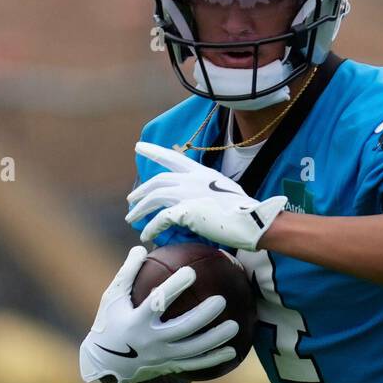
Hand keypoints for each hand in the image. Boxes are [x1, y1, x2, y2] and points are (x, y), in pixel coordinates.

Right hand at [79, 244, 238, 382]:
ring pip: (193, 350)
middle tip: (221, 301)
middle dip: (203, 316)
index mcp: (136, 322)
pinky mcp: (169, 367)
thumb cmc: (110, 322)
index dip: (174, 287)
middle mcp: (150, 341)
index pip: (157, 303)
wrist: (106, 362)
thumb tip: (141, 246)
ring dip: (215, 339)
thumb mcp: (112, 297)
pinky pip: (195, 364)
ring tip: (235, 326)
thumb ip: (128, 272)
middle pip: (182, 329)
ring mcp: (161, 356)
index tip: (191, 271)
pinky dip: (213, 359)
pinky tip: (232, 351)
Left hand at [126, 141, 287, 249]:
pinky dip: (150, 227)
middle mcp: (191, 179)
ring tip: (131, 219)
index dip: (154, 151)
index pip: (172, 157)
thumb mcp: (224, 191)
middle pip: (157, 180)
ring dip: (140, 209)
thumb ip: (208, 192)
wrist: (251, 220)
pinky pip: (160, 219)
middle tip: (131, 198)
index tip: (139, 147)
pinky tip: (146, 235)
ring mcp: (187, 194)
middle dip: (141, 190)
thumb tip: (198, 202)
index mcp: (201, 172)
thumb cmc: (244, 210)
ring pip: (154, 197)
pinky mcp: (185, 212)